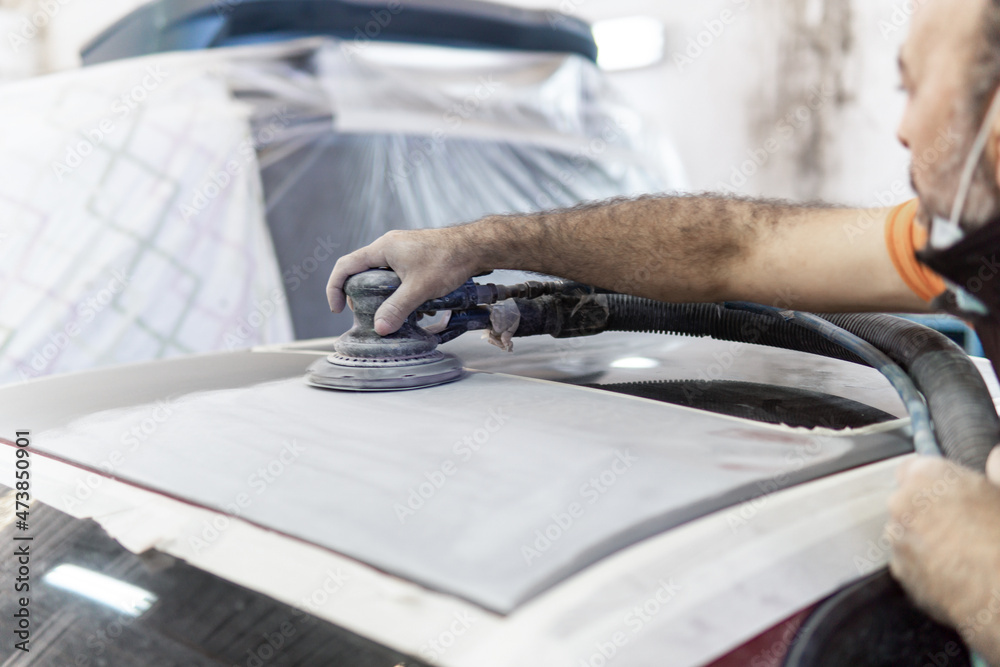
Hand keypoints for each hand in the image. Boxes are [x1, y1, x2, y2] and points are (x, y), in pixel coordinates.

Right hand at [326, 227, 480, 335]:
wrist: (476, 246)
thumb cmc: (448, 260)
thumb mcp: (419, 288)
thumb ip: (397, 308)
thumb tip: (380, 328)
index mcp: (383, 248)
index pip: (346, 265)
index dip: (335, 287)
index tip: (337, 308)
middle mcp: (389, 246)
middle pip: (362, 273)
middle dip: (362, 296)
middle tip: (370, 315)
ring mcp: (403, 251)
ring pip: (382, 276)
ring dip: (385, 296)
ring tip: (397, 313)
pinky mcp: (416, 257)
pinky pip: (398, 276)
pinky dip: (401, 292)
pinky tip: (417, 306)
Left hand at [886, 448, 999, 659]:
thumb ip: (993, 470)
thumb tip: (994, 459)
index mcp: (927, 475)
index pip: (912, 467)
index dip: (928, 481)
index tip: (941, 492)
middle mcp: (903, 502)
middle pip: (906, 500)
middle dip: (924, 511)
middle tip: (957, 525)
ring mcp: (897, 538)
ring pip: (904, 531)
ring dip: (921, 538)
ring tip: (959, 553)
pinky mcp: (899, 571)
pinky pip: (907, 561)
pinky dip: (922, 565)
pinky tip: (952, 572)